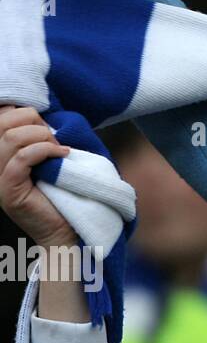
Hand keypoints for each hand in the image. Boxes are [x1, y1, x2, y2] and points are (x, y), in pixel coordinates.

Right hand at [0, 106, 76, 247]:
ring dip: (43, 138)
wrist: (65, 228)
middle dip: (35, 124)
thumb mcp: (46, 156)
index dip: (25, 114)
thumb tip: (36, 114)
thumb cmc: (60, 190)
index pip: (0, 117)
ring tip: (59, 150)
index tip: (47, 130)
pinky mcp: (9, 191)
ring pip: (11, 138)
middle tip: (54, 141)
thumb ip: (36, 137)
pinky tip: (63, 155)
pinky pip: (21, 159)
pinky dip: (46, 151)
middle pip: (3, 122)